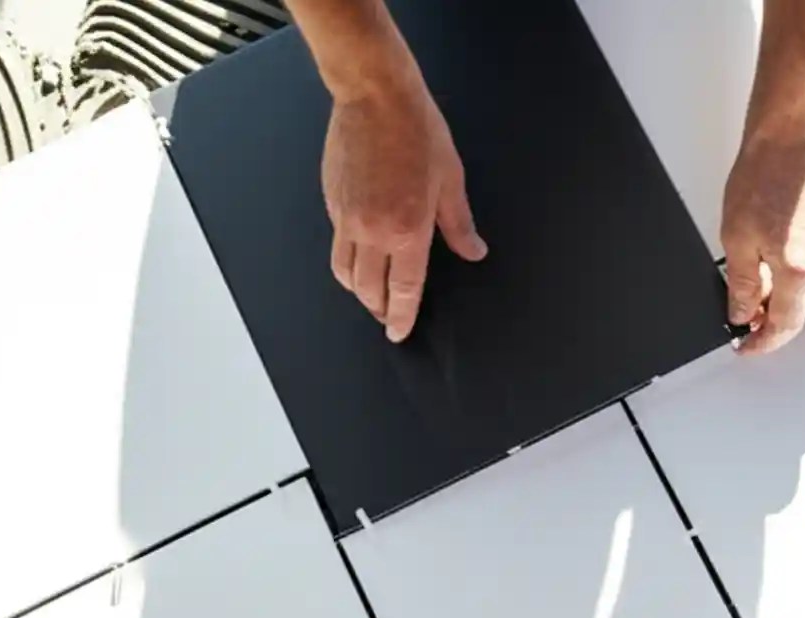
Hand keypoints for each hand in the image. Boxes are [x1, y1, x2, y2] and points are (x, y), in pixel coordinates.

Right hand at [323, 81, 486, 341]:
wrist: (374, 97)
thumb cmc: (418, 132)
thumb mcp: (450, 180)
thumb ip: (458, 225)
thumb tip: (474, 252)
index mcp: (407, 230)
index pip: (404, 290)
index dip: (402, 316)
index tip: (399, 333)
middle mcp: (371, 232)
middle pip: (368, 290)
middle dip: (378, 309)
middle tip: (387, 316)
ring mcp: (346, 218)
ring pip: (344, 272)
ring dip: (358, 290)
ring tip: (371, 293)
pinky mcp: (331, 202)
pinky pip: (336, 243)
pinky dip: (348, 258)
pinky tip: (361, 254)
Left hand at [720, 140, 804, 354]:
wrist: (788, 144)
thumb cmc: (764, 179)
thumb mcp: (736, 239)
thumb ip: (740, 285)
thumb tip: (740, 314)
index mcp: (800, 269)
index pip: (783, 325)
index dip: (762, 341)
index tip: (746, 347)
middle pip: (796, 310)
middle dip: (768, 317)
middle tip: (741, 314)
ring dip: (782, 294)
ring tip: (754, 277)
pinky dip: (795, 274)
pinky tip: (775, 258)